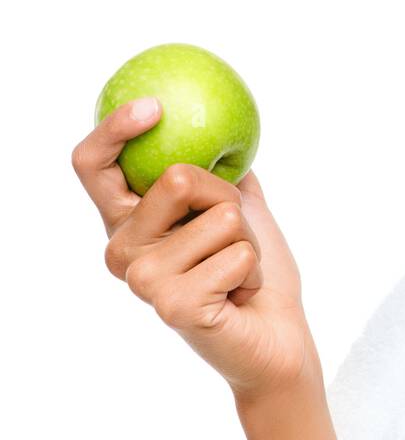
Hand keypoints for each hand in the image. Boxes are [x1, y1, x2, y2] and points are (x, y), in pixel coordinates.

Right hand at [72, 96, 319, 399]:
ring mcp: (141, 281)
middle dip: (229, 200)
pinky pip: (237, 253)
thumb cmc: (252, 266)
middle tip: (231, 239)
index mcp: (127, 220)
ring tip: (235, 270)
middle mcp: (121, 250)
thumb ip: (215, 166)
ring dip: (247, 240)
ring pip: (220, 216)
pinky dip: (253, 268)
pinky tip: (237, 294)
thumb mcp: (234, 204)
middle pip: (179, 177)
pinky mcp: (172, 306)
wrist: (276, 332)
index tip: (155, 107)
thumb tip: (214, 115)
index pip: (93, 165)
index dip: (114, 129)